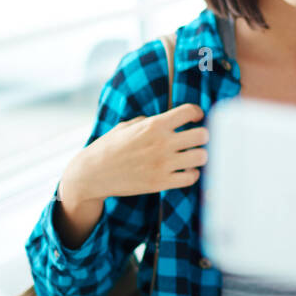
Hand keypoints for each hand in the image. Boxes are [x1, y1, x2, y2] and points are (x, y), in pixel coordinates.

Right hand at [60, 103, 208, 205]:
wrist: (92, 174)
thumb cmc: (109, 147)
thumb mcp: (127, 126)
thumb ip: (151, 121)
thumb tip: (170, 120)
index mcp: (154, 125)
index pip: (189, 112)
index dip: (196, 113)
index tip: (195, 118)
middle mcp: (161, 143)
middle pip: (203, 135)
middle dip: (203, 135)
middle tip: (196, 139)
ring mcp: (162, 164)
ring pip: (202, 157)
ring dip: (200, 155)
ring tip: (192, 155)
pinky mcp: (161, 183)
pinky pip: (191, 178)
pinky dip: (192, 173)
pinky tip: (185, 170)